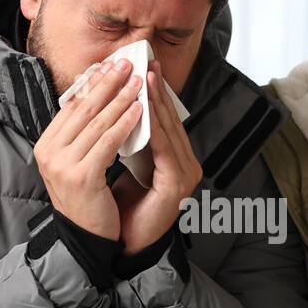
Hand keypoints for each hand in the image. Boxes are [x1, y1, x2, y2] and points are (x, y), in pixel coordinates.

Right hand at [33, 57, 142, 239]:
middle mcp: (49, 153)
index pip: (71, 106)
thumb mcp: (78, 160)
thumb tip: (100, 94)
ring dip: (121, 97)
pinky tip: (140, 110)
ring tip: (139, 81)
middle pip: (83, 108)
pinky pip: (108, 143)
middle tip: (127, 62)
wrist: (87, 238)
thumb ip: (83, 133)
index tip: (111, 64)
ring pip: (98, 122)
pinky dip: (126, 123)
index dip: (93, 83)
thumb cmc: (88, 199)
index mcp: (46, 145)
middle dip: (108, 82)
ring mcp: (63, 165)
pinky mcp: (82, 177)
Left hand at [111, 60, 204, 254]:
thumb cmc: (127, 208)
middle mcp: (187, 164)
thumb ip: (134, 142)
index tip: (142, 67)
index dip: (154, 92)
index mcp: (177, 159)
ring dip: (156, 103)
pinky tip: (142, 110)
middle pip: (171, 120)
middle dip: (157, 90)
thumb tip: (120, 110)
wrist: (128, 245)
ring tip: (145, 77)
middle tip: (146, 62)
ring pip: (169, 131)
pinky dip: (153, 128)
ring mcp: (185, 174)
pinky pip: (163, 150)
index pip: (165, 119)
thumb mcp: (131, 166)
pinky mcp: (177, 184)